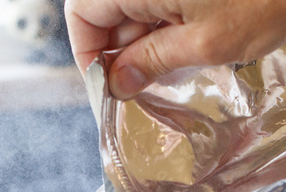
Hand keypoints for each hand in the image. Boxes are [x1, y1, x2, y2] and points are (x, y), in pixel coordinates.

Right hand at [64, 0, 285, 98]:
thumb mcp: (204, 43)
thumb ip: (152, 61)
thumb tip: (117, 83)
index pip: (81, 15)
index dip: (87, 54)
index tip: (107, 86)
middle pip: (107, 11)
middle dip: (121, 50)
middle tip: (141, 89)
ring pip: (134, 6)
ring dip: (146, 39)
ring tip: (172, 68)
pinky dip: (166, 21)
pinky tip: (189, 43)